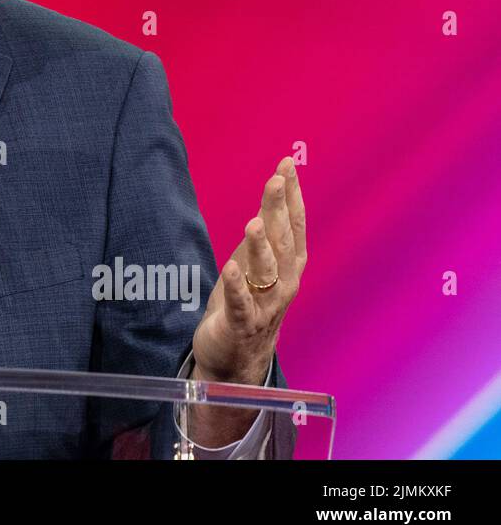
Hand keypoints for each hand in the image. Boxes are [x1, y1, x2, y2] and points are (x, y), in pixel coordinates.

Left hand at [193, 156, 307, 386]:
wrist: (236, 359)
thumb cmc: (246, 303)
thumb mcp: (254, 264)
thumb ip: (265, 233)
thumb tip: (274, 191)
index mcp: (287, 267)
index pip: (292, 225)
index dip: (291, 196)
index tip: (287, 165)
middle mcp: (283, 284)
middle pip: (282, 242)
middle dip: (279, 209)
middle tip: (277, 179)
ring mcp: (264, 305)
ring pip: (266, 272)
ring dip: (261, 247)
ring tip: (253, 222)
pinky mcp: (241, 324)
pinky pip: (241, 304)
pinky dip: (238, 286)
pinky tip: (231, 268)